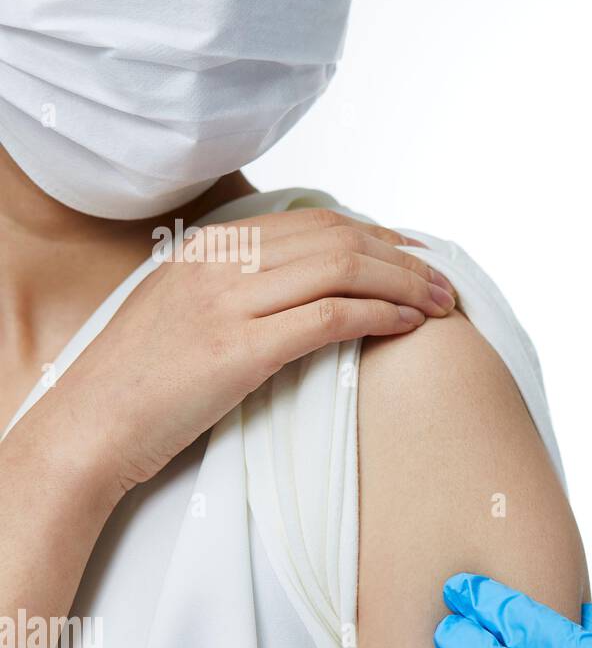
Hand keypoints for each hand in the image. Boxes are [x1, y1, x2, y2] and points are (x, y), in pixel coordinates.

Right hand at [25, 208, 455, 500]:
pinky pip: (329, 317)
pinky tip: (406, 325)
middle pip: (341, 240)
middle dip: (405, 260)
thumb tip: (312, 277)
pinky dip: (378, 315)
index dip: (380, 237)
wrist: (91, 425)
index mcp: (211, 244)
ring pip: (343, 270)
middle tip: (445, 283)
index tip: (416, 257)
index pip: (318, 222)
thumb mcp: (187, 305)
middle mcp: (222, 261)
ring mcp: (229, 301)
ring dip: (405, 286)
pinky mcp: (240, 349)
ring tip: (441, 306)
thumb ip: (242, 281)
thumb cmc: (143, 377)